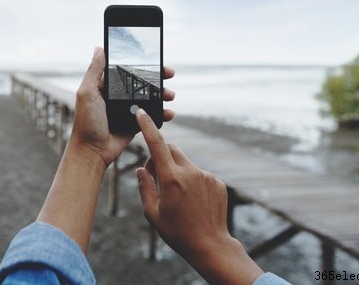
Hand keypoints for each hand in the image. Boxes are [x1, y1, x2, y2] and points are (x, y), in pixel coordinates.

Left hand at [70, 47, 174, 166]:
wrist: (92, 151)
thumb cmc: (86, 122)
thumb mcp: (87, 93)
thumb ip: (94, 71)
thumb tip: (99, 48)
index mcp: (106, 86)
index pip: (126, 70)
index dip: (141, 64)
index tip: (155, 60)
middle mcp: (117, 96)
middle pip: (141, 82)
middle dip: (157, 78)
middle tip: (169, 74)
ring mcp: (127, 110)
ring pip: (149, 98)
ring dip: (162, 95)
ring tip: (170, 95)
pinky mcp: (134, 124)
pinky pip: (151, 116)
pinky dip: (162, 113)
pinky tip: (169, 113)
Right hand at [135, 109, 262, 283]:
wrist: (210, 245)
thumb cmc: (177, 232)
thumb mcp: (153, 213)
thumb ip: (145, 187)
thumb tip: (141, 170)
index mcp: (171, 178)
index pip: (157, 144)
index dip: (147, 126)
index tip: (142, 113)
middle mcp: (190, 172)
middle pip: (172, 150)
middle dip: (161, 157)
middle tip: (157, 177)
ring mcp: (206, 176)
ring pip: (186, 164)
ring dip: (178, 172)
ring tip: (179, 198)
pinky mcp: (217, 182)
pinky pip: (200, 174)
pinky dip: (193, 182)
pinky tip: (193, 202)